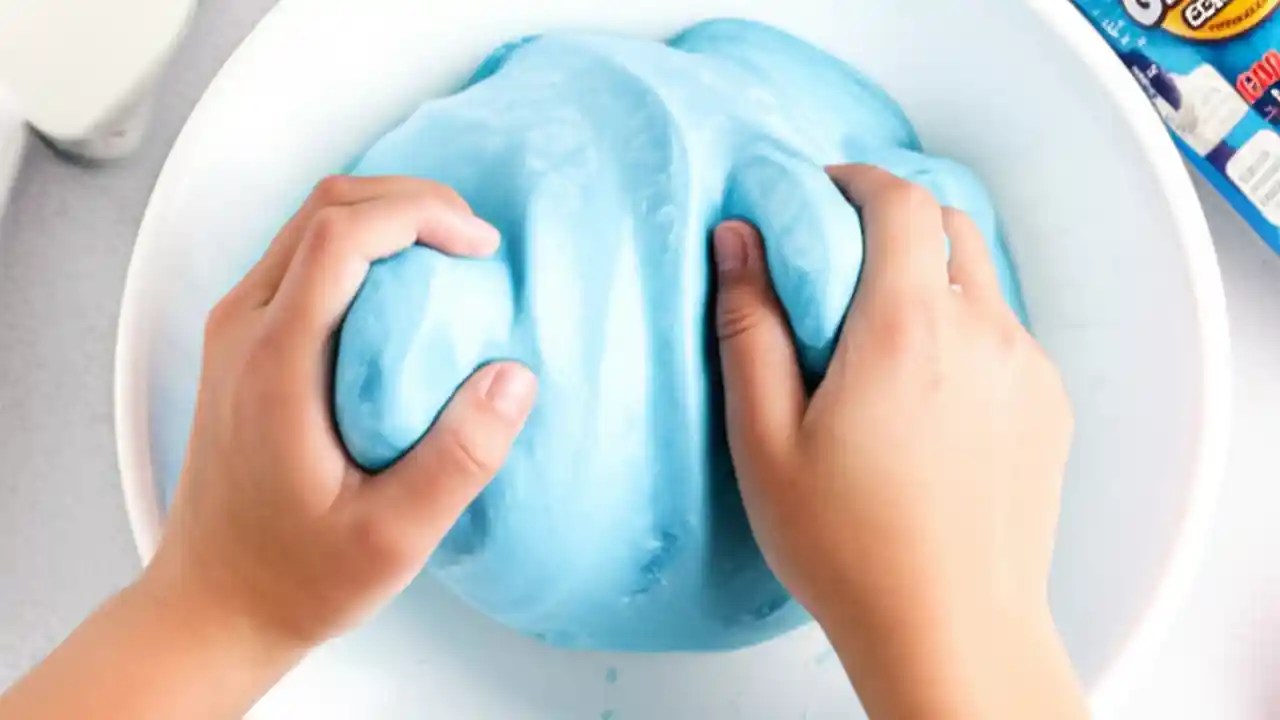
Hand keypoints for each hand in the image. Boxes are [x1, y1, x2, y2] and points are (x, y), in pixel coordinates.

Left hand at [144, 176, 538, 648]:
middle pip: (325, 207)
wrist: (213, 605)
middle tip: (476, 244)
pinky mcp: (244, 343)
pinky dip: (365, 248)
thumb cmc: (297, 576)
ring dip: (387, 219)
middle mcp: (243, 328)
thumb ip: (459, 458)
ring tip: (452, 257)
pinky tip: (410, 292)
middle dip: (411, 202)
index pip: (340, 234)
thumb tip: (515, 378)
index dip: (420, 215)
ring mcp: (236, 331)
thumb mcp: (394, 538)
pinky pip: (304, 258)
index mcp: (274, 362)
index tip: (481, 248)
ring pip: (312, 224)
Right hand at [713, 164, 1082, 717]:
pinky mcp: (1047, 405)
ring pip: (980, 277)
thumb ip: (749, 327)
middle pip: (948, 224)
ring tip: (878, 331)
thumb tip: (737, 241)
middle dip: (894, 218)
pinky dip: (963, 325)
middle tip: (841, 256)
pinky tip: (923, 389)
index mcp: (906, 330)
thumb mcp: (765, 440)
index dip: (859, 178)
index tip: (822, 190)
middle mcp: (981, 333)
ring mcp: (1024, 368)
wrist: (952, 629)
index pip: (900, 201)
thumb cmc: (850, 547)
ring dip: (930, 273)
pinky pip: (1004, 330)